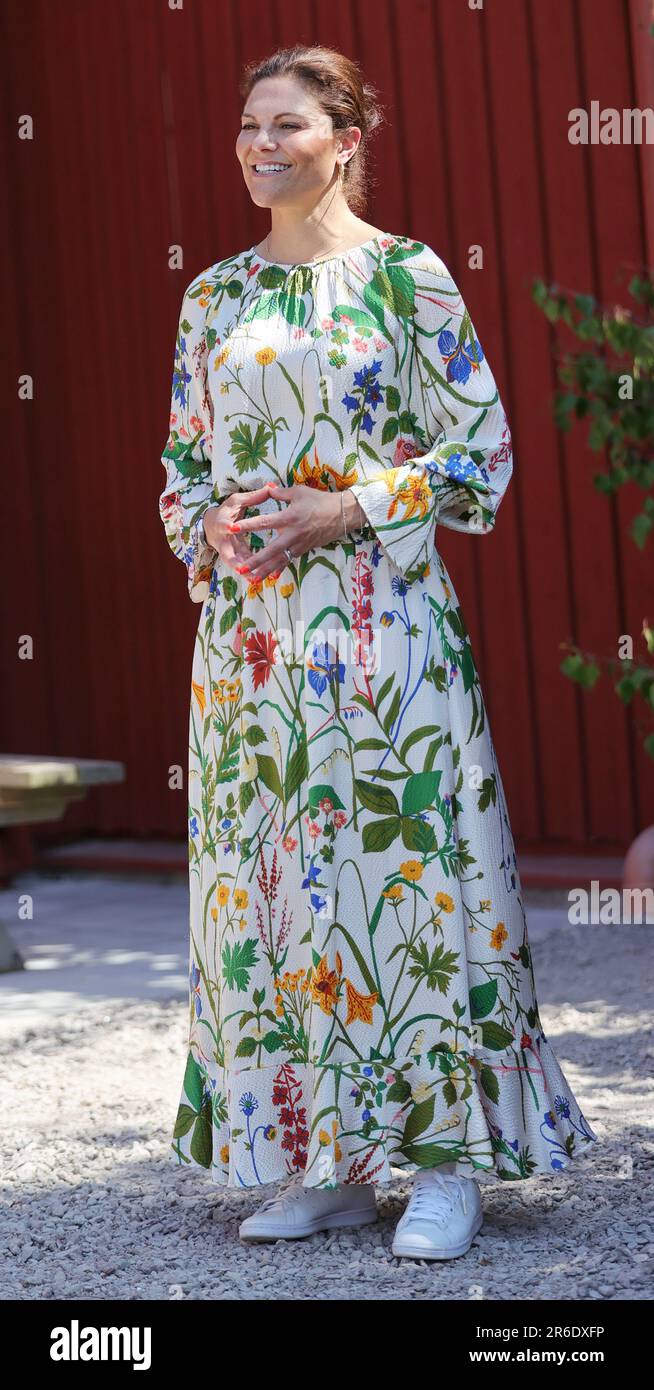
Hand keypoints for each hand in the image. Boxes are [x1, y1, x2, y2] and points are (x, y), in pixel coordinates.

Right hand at [203, 487, 276, 573]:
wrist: (211, 525)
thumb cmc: (227, 511)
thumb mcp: (237, 501)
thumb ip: (254, 497)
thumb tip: (271, 487)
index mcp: (223, 523)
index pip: (224, 525)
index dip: (227, 527)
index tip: (232, 528)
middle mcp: (223, 540)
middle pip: (227, 553)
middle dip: (234, 562)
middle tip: (242, 569)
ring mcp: (228, 551)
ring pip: (235, 565)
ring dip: (244, 572)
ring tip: (256, 580)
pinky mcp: (235, 558)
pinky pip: (242, 567)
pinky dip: (250, 573)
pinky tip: (261, 579)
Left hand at [229, 482, 365, 580]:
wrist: (342, 515)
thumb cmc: (320, 500)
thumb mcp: (299, 492)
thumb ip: (280, 493)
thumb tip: (265, 488)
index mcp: (290, 517)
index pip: (265, 522)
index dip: (248, 525)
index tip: (232, 528)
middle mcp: (293, 533)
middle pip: (271, 550)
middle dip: (255, 560)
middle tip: (241, 568)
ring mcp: (299, 544)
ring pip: (280, 560)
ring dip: (265, 570)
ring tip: (252, 579)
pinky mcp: (304, 549)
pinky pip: (289, 561)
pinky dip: (280, 569)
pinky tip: (270, 578)